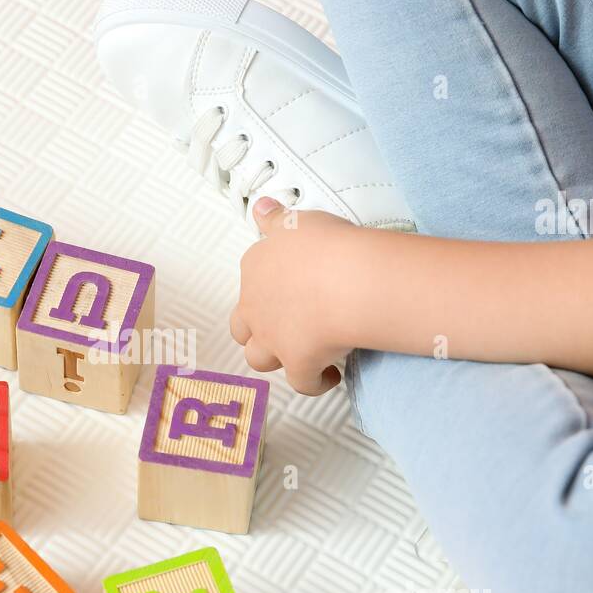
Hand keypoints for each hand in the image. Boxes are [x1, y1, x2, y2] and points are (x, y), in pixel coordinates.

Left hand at [229, 197, 362, 395]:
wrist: (349, 281)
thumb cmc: (328, 247)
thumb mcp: (297, 221)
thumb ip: (275, 219)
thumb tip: (260, 208)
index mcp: (255, 268)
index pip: (251, 278)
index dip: (267, 285)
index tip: (285, 285)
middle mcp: (256, 307)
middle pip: (243, 326)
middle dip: (256, 328)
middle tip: (279, 325)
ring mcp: (274, 339)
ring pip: (259, 357)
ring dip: (275, 356)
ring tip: (296, 352)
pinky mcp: (299, 364)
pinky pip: (303, 383)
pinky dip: (315, 382)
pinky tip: (330, 377)